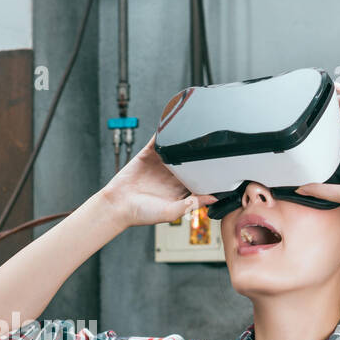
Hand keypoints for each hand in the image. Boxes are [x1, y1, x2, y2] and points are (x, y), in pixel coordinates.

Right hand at [99, 136, 217, 226]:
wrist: (117, 206)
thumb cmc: (141, 214)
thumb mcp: (171, 213)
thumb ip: (192, 204)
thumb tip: (213, 197)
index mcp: (180, 190)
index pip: (200, 178)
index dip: (210, 172)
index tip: (222, 165)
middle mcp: (172, 176)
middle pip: (191, 161)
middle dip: (200, 153)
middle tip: (214, 142)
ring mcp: (160, 164)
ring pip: (177, 148)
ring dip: (185, 140)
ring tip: (197, 129)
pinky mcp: (148, 155)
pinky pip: (159, 141)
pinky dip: (165, 132)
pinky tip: (173, 125)